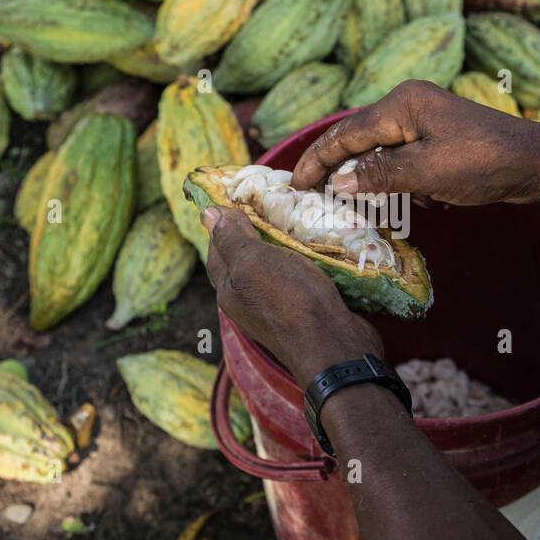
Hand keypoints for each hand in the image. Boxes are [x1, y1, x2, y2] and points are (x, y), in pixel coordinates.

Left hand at [201, 206, 382, 386]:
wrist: (334, 345)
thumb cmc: (289, 300)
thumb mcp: (253, 262)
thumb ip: (231, 238)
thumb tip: (206, 212)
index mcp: (228, 289)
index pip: (217, 246)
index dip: (225, 220)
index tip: (241, 194)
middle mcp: (247, 300)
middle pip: (245, 257)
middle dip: (256, 229)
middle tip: (274, 202)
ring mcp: (276, 307)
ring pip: (274, 267)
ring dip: (284, 244)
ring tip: (297, 219)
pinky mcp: (305, 310)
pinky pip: (298, 277)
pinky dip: (303, 260)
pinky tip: (316, 248)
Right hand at [291, 80, 539, 204]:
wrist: (536, 163)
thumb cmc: (483, 163)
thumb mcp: (425, 173)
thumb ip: (377, 175)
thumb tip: (335, 183)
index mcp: (401, 104)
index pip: (345, 135)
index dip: (317, 161)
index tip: (295, 186)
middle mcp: (409, 104)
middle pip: (359, 139)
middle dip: (337, 168)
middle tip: (309, 194)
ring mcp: (426, 121)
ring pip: (382, 152)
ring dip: (373, 179)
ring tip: (352, 205)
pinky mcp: (440, 138)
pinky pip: (405, 160)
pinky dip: (403, 181)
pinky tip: (417, 203)